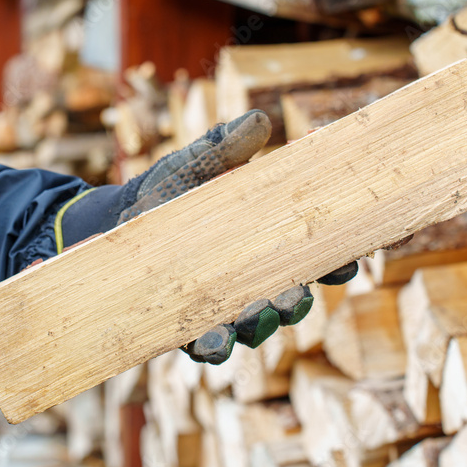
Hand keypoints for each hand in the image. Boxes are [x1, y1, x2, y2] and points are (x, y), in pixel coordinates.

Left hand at [54, 110, 359, 363]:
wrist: (117, 217)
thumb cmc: (170, 187)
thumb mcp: (199, 163)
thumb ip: (227, 147)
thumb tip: (259, 120)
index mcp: (268, 241)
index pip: (313, 256)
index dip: (336, 262)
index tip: (349, 261)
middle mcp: (253, 279)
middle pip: (291, 298)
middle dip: (298, 301)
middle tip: (298, 296)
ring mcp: (222, 305)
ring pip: (255, 326)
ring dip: (262, 324)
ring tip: (261, 315)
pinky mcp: (186, 324)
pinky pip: (207, 344)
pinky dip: (214, 345)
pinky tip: (213, 341)